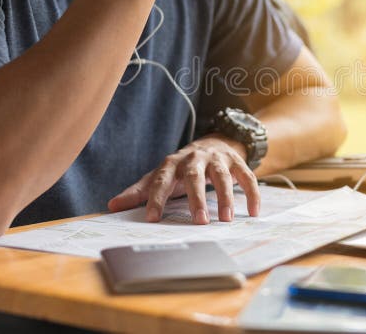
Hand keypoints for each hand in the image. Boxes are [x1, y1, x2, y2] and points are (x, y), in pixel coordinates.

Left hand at [107, 135, 259, 223]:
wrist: (214, 142)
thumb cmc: (182, 167)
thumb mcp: (161, 176)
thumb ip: (139, 191)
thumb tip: (112, 206)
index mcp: (172, 164)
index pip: (161, 180)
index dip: (155, 198)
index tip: (151, 219)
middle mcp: (194, 158)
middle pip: (194, 176)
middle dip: (197, 199)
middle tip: (200, 222)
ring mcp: (217, 159)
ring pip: (222, 175)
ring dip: (226, 197)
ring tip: (226, 219)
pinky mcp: (236, 161)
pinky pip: (246, 176)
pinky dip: (251, 193)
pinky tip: (253, 212)